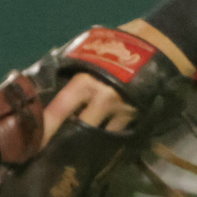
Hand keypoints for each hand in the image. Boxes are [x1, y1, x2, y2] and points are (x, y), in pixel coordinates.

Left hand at [39, 19, 194, 143]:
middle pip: (80, 130)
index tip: (35, 145)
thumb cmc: (121, 43)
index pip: (60, 110)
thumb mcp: (92, 53)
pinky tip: (100, 145)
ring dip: (88, 142)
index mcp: (86, 82)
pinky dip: (108, 138)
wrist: (162, 46)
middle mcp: (103, 100)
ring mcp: (122, 112)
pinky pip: (118, 135)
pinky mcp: (138, 118)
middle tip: (53, 153)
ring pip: (100, 136)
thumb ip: (74, 70)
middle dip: (66, 142)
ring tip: (77, 151)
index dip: (46, 130)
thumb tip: (50, 81)